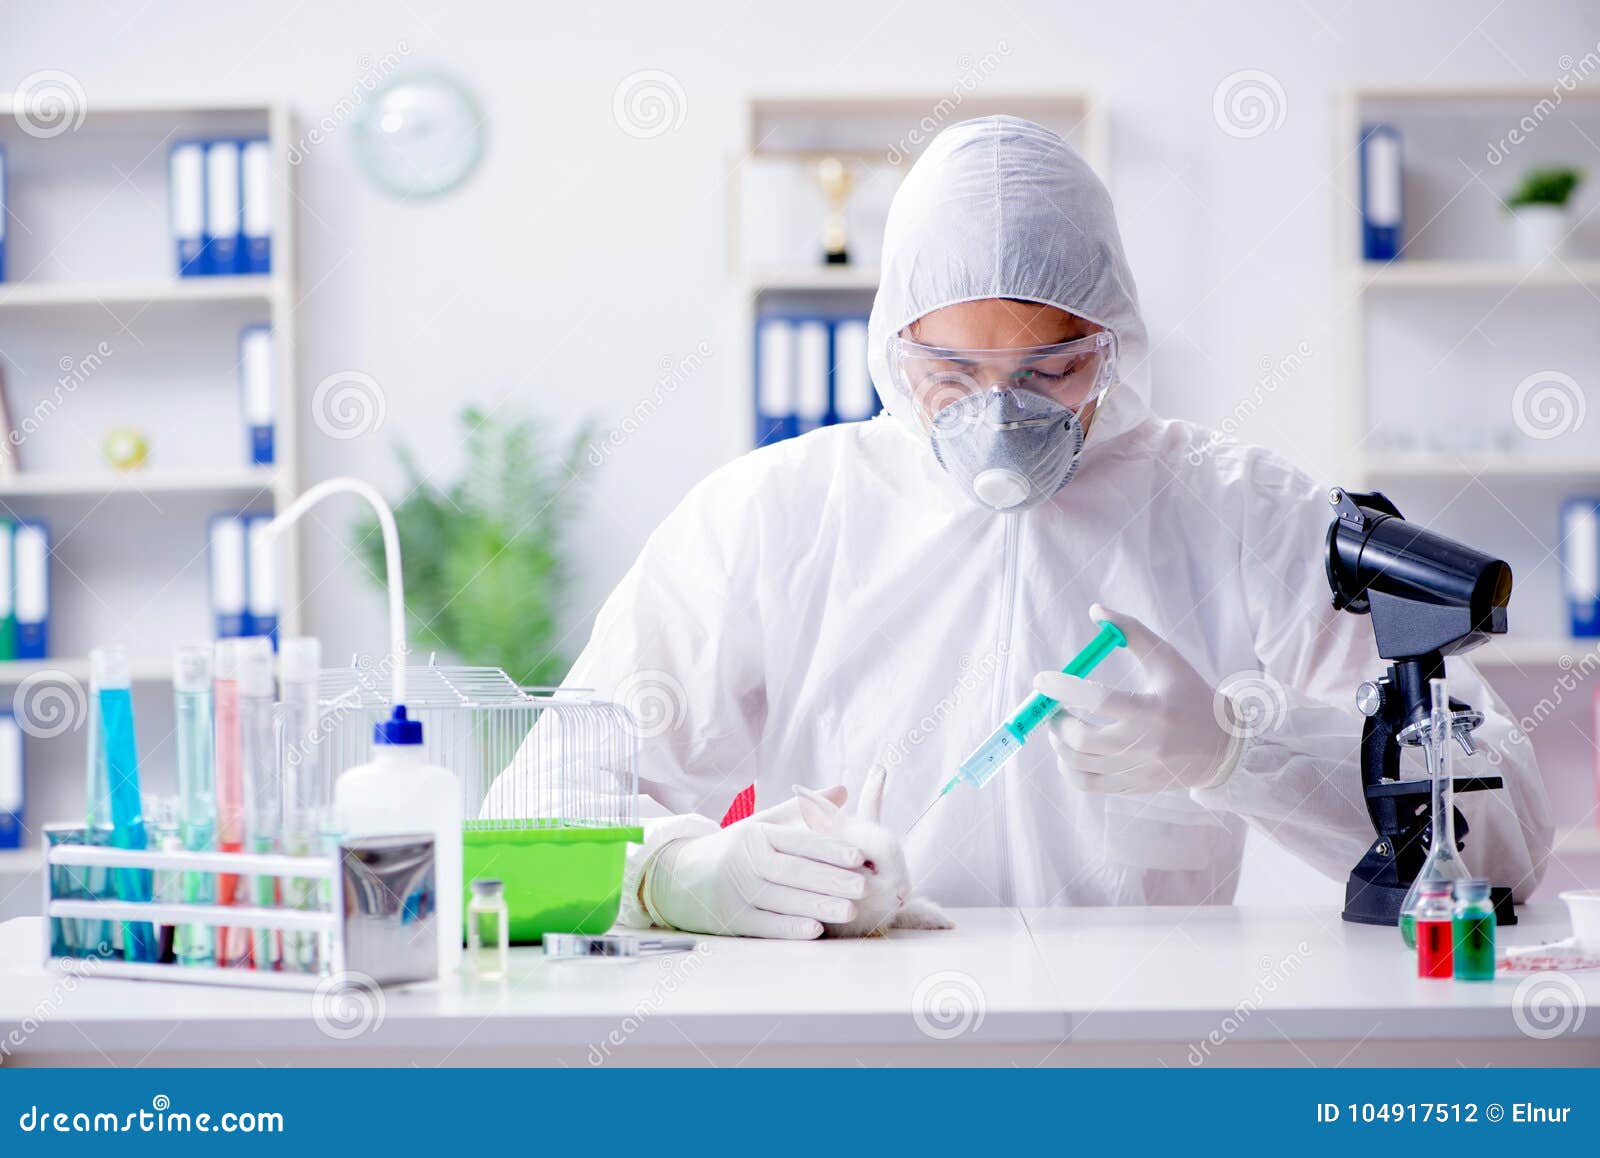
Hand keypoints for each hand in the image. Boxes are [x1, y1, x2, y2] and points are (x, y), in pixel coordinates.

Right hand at [644, 787, 868, 938]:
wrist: (679, 875)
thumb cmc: (734, 849)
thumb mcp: (762, 824)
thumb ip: (803, 810)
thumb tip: (843, 790)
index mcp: (756, 834)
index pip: (798, 842)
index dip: (829, 849)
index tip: (858, 857)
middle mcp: (746, 860)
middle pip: (793, 871)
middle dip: (830, 880)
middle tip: (863, 886)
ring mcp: (737, 891)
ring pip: (782, 900)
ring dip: (817, 906)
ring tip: (849, 910)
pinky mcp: (731, 919)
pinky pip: (765, 925)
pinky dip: (789, 928)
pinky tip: (814, 930)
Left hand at [1035, 603, 1242, 794]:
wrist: (1223, 748)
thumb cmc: (1192, 696)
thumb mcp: (1168, 660)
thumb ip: (1133, 633)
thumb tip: (1096, 611)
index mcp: (1154, 712)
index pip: (1099, 700)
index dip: (1065, 687)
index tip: (1042, 678)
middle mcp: (1145, 746)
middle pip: (1082, 740)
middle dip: (1056, 722)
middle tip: (1051, 708)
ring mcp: (1139, 772)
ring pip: (1079, 765)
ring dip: (1059, 744)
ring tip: (1059, 727)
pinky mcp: (1134, 787)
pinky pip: (1088, 785)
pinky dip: (1069, 768)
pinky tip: (1070, 751)